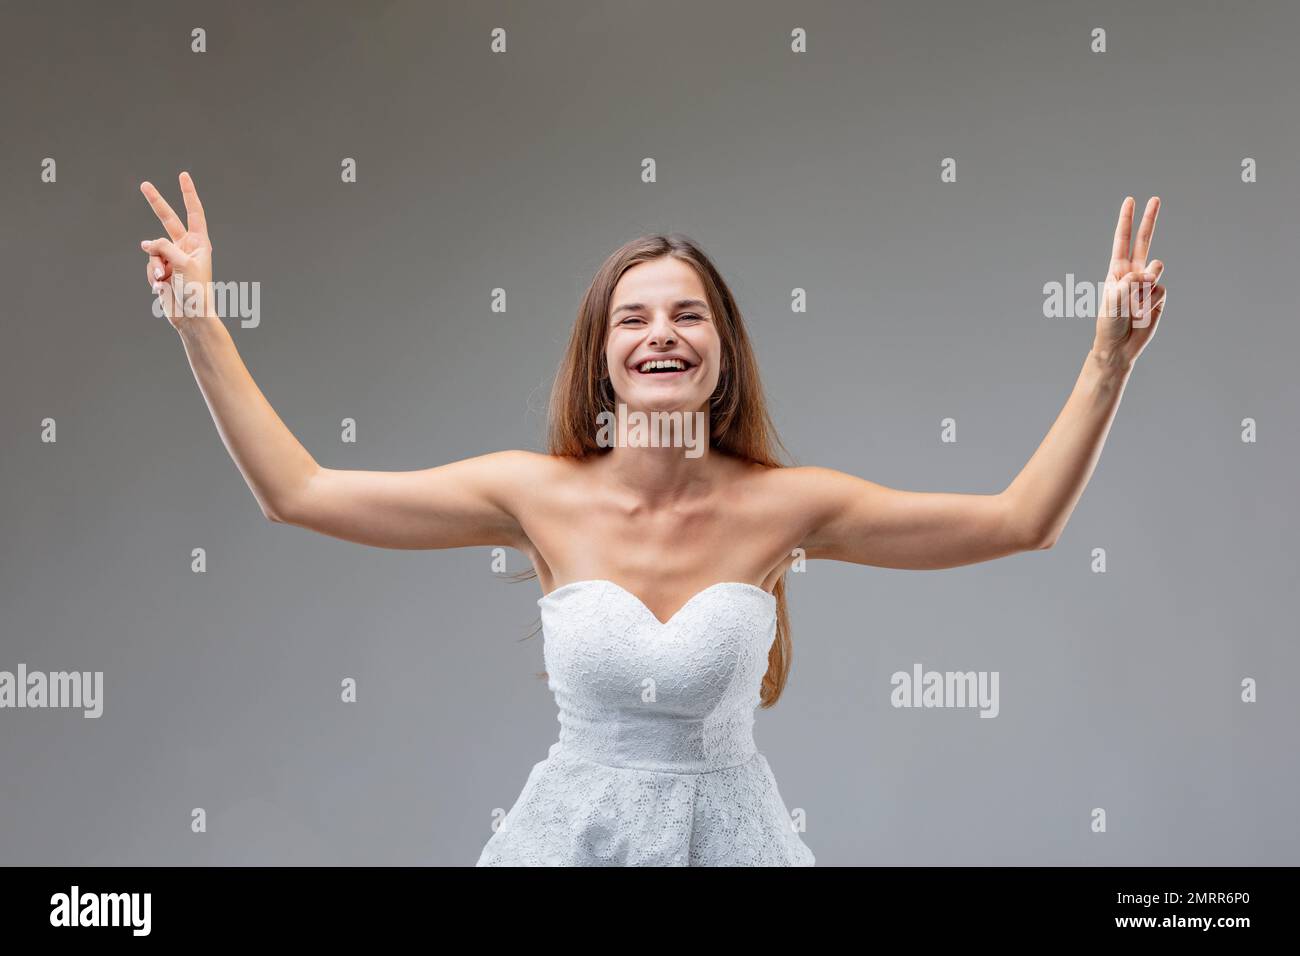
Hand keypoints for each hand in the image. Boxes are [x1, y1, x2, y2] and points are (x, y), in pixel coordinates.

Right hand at [139, 171, 212, 328]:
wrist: (190, 316)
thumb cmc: (195, 290)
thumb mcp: (182, 263)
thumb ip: (163, 247)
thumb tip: (146, 244)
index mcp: (199, 243)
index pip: (194, 212)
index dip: (188, 194)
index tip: (183, 175)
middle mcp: (185, 247)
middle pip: (168, 220)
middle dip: (156, 203)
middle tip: (144, 185)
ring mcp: (171, 258)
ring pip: (152, 250)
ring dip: (155, 265)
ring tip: (164, 279)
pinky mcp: (161, 271)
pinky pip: (149, 265)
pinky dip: (152, 276)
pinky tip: (161, 287)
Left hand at [1093, 196, 1166, 367]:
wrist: (1119, 346)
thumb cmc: (1109, 323)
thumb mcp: (1113, 300)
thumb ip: (1130, 282)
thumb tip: (1151, 273)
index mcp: (1117, 271)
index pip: (1123, 241)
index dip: (1126, 221)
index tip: (1130, 201)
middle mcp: (1133, 273)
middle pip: (1144, 241)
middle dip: (1149, 219)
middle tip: (1155, 198)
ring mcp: (1147, 284)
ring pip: (1156, 270)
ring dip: (1146, 286)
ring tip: (1134, 305)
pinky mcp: (1159, 297)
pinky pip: (1161, 291)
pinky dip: (1152, 302)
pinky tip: (1144, 313)